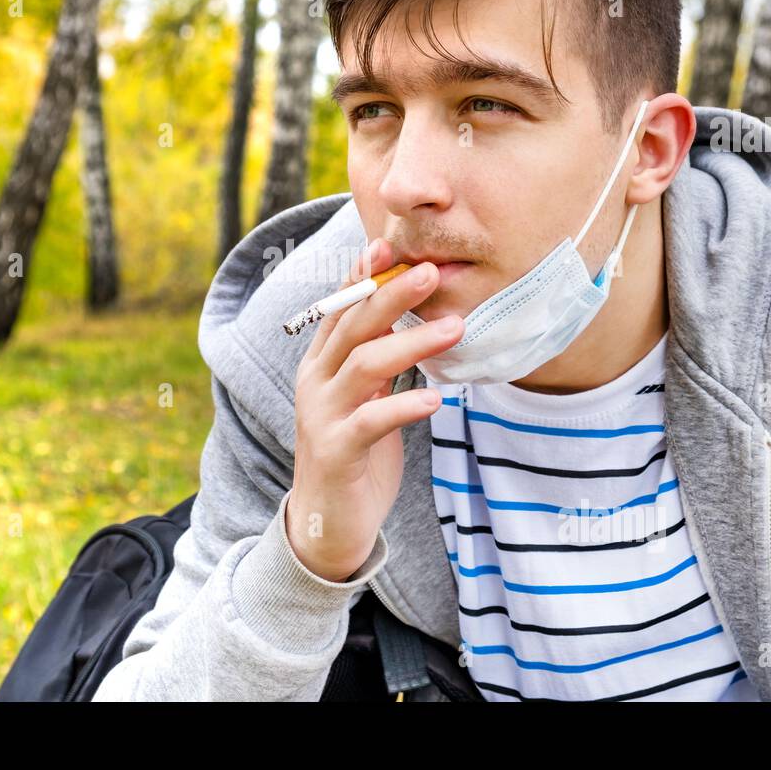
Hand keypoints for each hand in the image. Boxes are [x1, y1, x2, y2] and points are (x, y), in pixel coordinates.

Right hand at [286, 237, 462, 580]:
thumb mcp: (366, 397)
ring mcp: (321, 415)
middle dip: (392, 295)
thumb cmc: (355, 453)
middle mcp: (315, 381)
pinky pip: (371, 421)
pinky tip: (436, 399)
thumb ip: (378, 358)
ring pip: (364, 365)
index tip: (391, 246)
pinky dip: (404, 406)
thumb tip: (410, 315)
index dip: (362, 275)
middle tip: (433, 272)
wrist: (327, 523)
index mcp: (322, 363)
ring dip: (411, 343)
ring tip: (455, 329)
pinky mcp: (336, 450)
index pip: (340, 308)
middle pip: (353, 326)